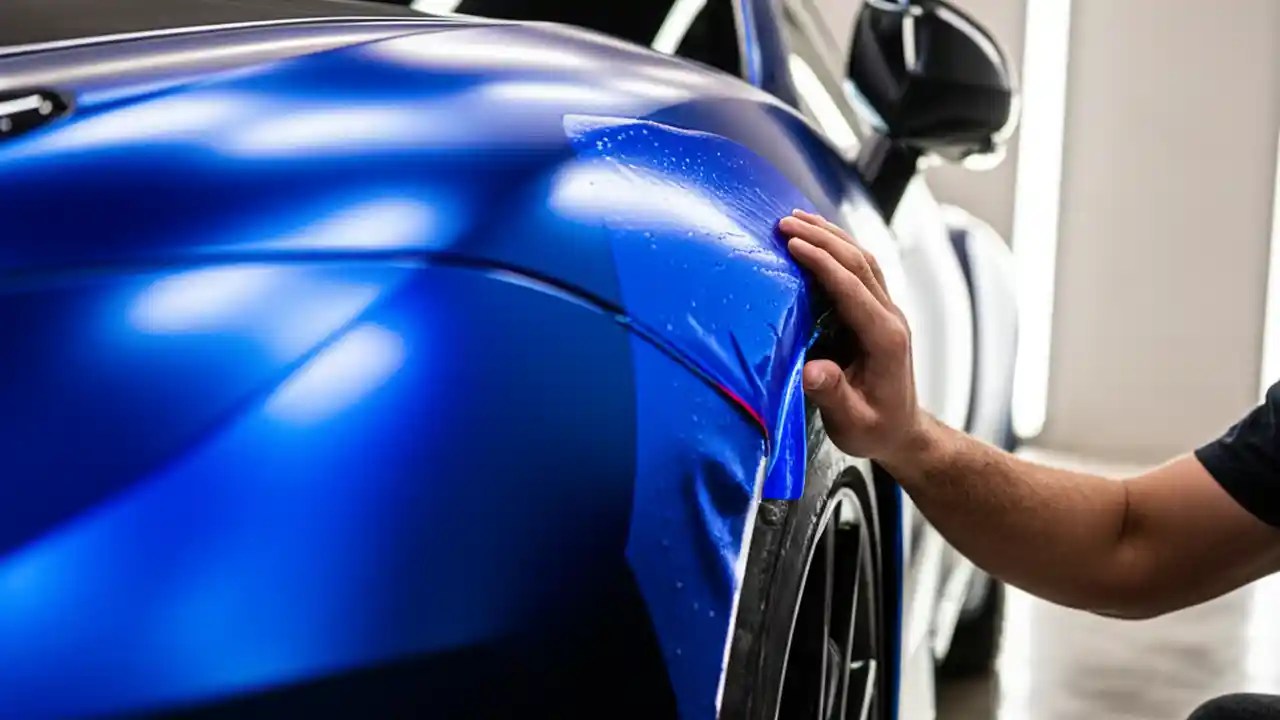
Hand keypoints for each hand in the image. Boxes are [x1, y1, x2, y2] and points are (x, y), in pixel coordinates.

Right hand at [779, 210, 927, 463]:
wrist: (903, 432)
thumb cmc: (876, 430)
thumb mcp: (853, 422)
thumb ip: (833, 395)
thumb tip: (811, 370)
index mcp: (885, 339)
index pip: (853, 289)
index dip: (823, 264)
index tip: (793, 245)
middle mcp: (890, 317)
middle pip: (859, 263)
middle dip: (822, 238)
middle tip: (784, 221)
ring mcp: (887, 311)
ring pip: (861, 260)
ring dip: (830, 236)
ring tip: (796, 217)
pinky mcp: (877, 311)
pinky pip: (859, 269)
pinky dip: (836, 248)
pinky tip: (816, 237)